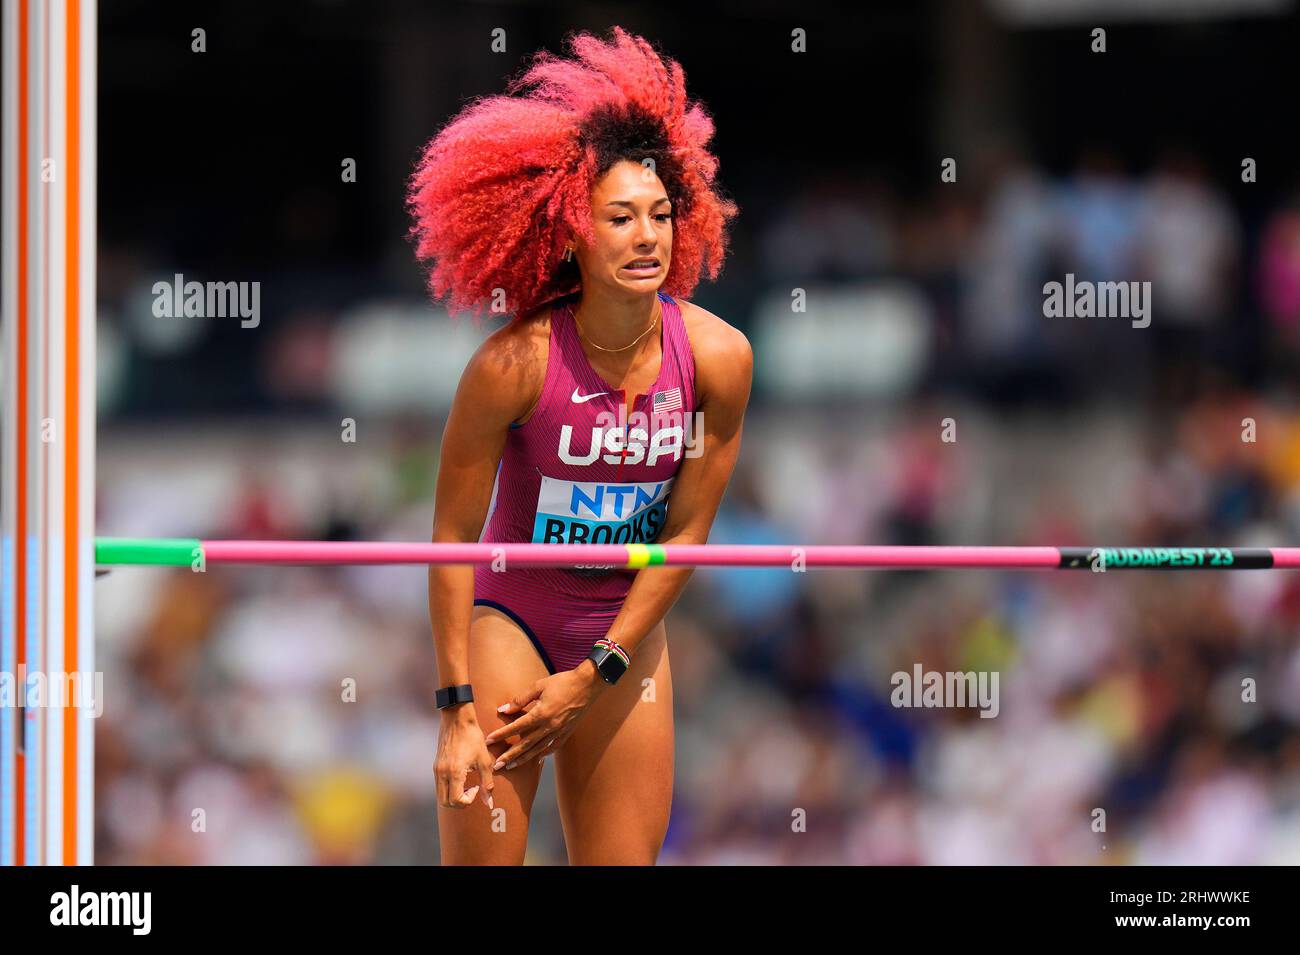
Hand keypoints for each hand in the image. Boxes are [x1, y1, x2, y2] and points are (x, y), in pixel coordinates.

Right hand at [434, 707, 495, 809]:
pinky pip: (439, 785)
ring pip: (440, 795)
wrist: (457, 719)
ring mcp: (436, 769)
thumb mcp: (484, 760)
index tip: (476, 788)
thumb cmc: (473, 737)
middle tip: (471, 791)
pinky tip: (461, 777)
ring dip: (453, 796)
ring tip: (467, 784)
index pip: (456, 800)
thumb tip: (488, 804)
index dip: (468, 800)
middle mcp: (442, 773)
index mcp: (454, 772)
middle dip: (459, 803)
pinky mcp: (435, 765)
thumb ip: (487, 784)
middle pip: (445, 803)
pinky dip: (449, 788)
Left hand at [485, 661, 605, 770]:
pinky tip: (537, 758)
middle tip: (497, 765)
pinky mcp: (567, 732)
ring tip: (511, 766)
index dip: (501, 734)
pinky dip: (545, 754)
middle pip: (525, 744)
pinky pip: (554, 746)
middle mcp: (549, 726)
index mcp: (541, 713)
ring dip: (523, 759)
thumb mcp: (539, 685)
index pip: (516, 727)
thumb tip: (504, 709)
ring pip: (538, 749)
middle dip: (509, 755)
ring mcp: (559, 731)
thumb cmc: (562, 682)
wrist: (588, 685)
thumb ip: (520, 699)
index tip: (488, 741)